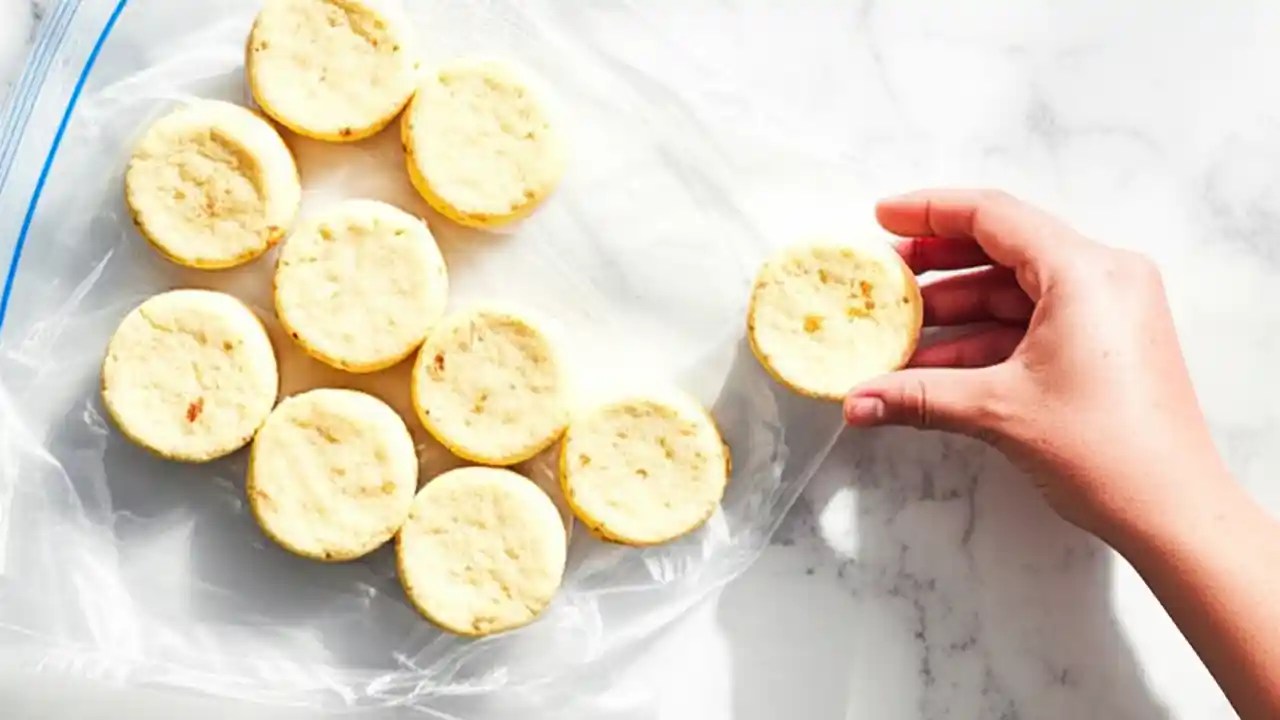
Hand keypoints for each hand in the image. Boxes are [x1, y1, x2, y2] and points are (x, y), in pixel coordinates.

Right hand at [844, 189, 1230, 541]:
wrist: (1174, 512)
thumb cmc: (1108, 452)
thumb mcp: (998, 411)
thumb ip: (917, 397)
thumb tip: (857, 401)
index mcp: (1085, 273)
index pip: (994, 216)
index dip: (930, 211)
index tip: (883, 214)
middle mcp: (1105, 277)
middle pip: (1005, 246)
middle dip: (938, 262)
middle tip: (885, 273)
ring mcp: (1111, 309)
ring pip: (1016, 288)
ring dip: (957, 307)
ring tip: (900, 326)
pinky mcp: (1108, 341)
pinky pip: (1035, 319)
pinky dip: (987, 334)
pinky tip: (937, 361)